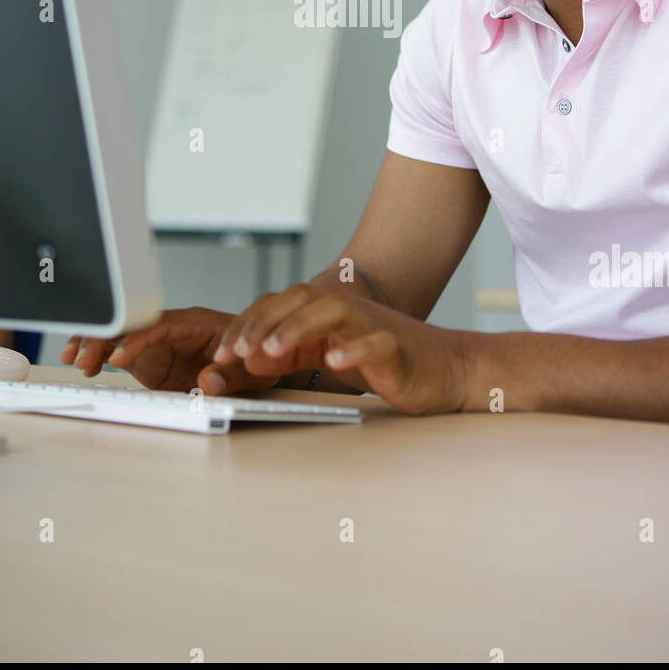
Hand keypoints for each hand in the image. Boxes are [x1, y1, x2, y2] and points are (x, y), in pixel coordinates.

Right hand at [60, 307, 286, 395]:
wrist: (257, 361)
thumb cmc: (255, 357)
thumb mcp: (252, 369)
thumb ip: (231, 377)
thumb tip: (208, 383)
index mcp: (193, 323)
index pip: (159, 324)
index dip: (138, 338)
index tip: (121, 356)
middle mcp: (170, 329)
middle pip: (131, 324)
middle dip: (105, 337)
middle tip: (84, 357)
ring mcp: (156, 343)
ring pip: (119, 334)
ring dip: (95, 343)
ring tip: (74, 358)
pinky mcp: (148, 357)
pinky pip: (118, 349)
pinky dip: (99, 354)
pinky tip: (83, 364)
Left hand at [213, 283, 467, 414]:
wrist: (448, 369)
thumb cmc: (388, 363)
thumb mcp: (329, 358)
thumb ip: (291, 357)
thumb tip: (245, 361)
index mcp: (325, 315)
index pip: (278, 307)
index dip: (247, 325)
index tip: (220, 353)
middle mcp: (346, 313)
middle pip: (299, 300)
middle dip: (263, 323)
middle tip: (235, 351)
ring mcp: (372, 326)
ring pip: (332, 313)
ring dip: (298, 328)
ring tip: (272, 351)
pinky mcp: (398, 348)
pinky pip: (375, 343)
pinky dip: (353, 349)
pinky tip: (335, 362)